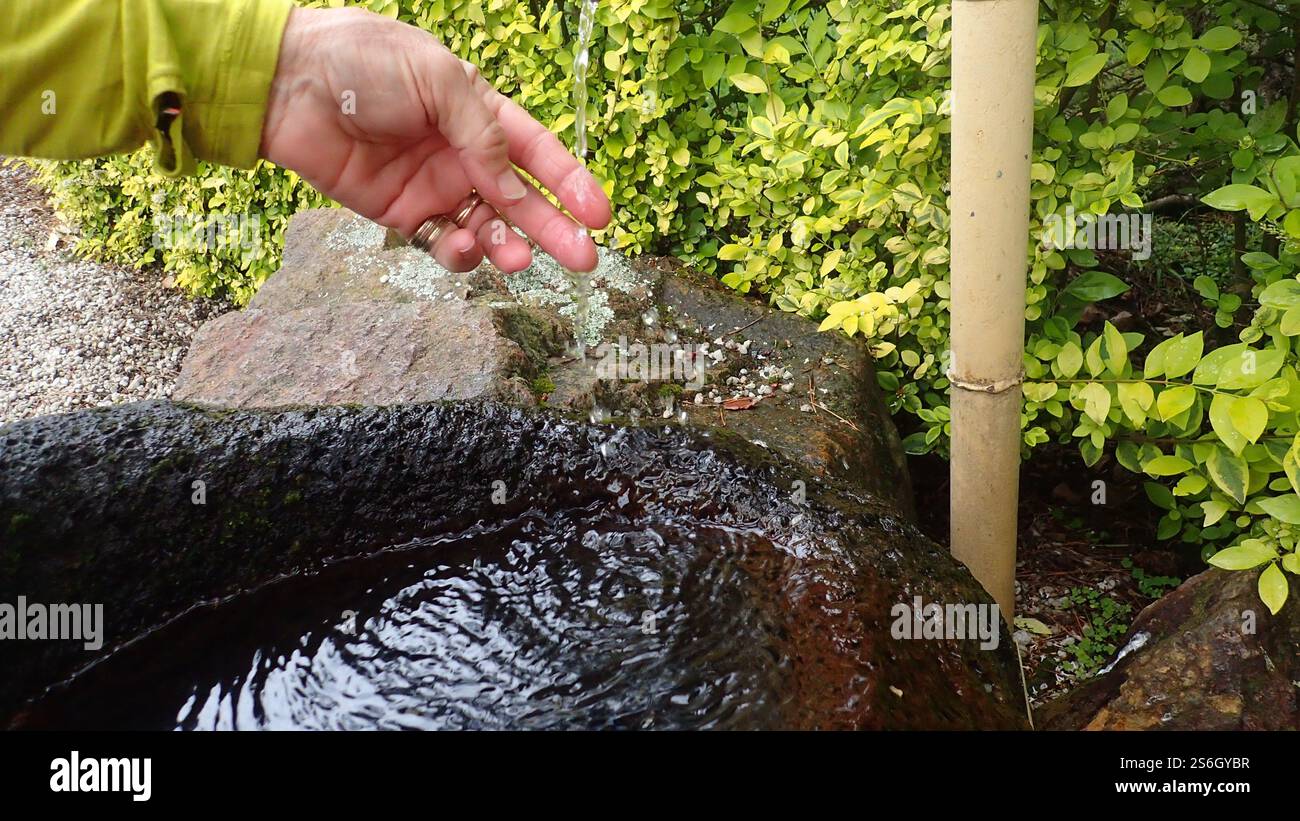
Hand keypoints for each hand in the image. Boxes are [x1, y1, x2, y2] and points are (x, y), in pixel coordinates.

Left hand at [259, 6, 610, 272]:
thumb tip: (513, 185)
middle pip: (521, 200)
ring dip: (507, 246)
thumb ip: (481, 132)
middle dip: (554, 229)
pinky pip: (441, 243)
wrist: (288, 84)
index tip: (600, 217)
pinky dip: (459, 253)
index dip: (571, 184)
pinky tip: (464, 247)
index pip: (538, 153)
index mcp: (479, 111)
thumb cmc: (363, 62)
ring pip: (486, 228)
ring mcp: (434, 187)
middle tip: (584, 260)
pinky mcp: (401, 215)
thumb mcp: (437, 79)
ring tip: (519, 259)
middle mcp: (462, 153)